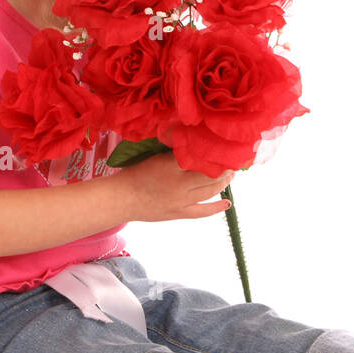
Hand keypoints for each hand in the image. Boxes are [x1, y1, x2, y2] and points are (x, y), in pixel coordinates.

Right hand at [118, 150, 234, 222]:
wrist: (121, 199)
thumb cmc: (133, 173)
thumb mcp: (153, 155)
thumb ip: (173, 150)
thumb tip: (191, 138)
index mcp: (171, 166)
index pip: (200, 156)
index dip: (214, 152)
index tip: (224, 146)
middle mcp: (179, 185)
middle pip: (210, 175)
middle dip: (224, 167)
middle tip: (232, 160)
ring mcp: (180, 201)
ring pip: (209, 191)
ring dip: (223, 182)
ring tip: (231, 175)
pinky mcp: (178, 213)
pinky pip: (201, 212)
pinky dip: (216, 208)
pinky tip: (227, 203)